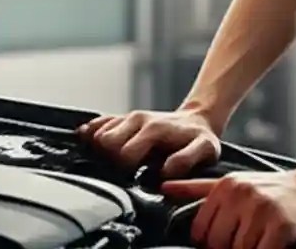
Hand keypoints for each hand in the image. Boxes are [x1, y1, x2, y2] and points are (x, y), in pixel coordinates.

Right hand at [75, 109, 220, 177]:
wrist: (196, 120)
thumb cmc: (198, 139)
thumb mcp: (204, 150)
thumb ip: (185, 160)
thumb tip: (163, 172)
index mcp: (153, 129)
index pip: (123, 153)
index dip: (126, 170)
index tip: (135, 176)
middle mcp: (137, 120)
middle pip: (104, 143)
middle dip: (112, 161)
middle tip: (126, 169)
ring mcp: (127, 118)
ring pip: (97, 134)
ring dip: (102, 150)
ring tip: (119, 160)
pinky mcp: (121, 119)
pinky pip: (96, 124)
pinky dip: (91, 135)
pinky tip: (99, 147)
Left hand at [160, 170, 295, 248]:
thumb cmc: (269, 190)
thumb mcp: (232, 183)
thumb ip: (196, 189)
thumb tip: (163, 188)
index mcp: (225, 187)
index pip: (201, 231)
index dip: (211, 242)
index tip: (228, 238)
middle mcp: (241, 194)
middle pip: (218, 243)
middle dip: (230, 248)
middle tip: (248, 239)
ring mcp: (262, 209)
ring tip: (261, 239)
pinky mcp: (282, 224)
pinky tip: (272, 244)